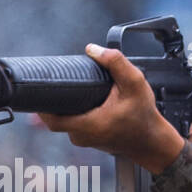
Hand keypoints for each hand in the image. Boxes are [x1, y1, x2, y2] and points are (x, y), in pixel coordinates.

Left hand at [37, 44, 184, 173]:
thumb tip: (92, 49)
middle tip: (54, 82)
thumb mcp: (134, 83)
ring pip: (64, 121)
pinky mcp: (89, 140)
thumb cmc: (144, 116)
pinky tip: (78, 100)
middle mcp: (82, 136)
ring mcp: (85, 140)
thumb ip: (115, 62)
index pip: (52, 120)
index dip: (41, 106)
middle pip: (55, 118)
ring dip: (64, 106)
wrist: (153, 142)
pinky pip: (73, 125)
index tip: (38, 89)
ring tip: (67, 88)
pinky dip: (72, 113)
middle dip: (53, 101)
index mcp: (89, 125)